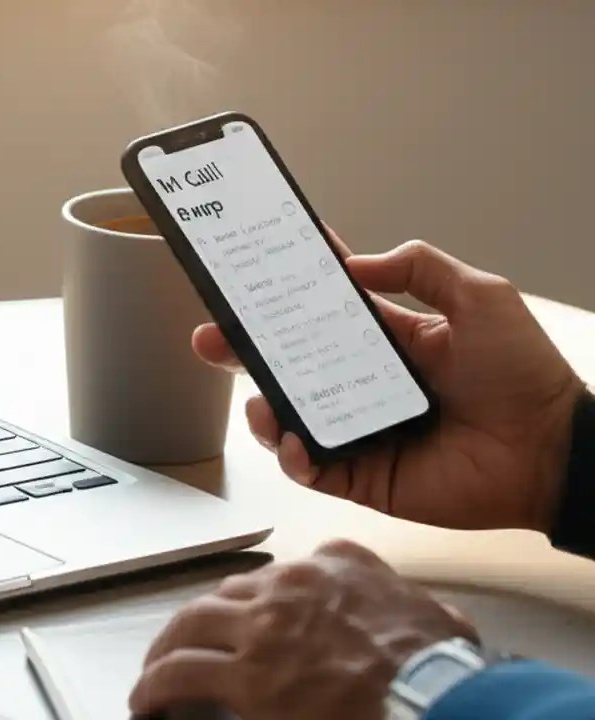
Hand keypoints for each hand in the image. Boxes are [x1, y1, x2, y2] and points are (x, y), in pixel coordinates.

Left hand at [130, 541, 477, 719]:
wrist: (436, 694)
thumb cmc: (441, 665)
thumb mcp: (427, 608)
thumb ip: (395, 595)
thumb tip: (414, 610)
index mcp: (331, 564)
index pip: (272, 574)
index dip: (248, 602)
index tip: (239, 621)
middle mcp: (287, 586)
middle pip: (220, 596)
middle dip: (195, 623)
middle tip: (181, 645)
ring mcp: (262, 628)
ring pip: (188, 626)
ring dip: (166, 650)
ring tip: (155, 675)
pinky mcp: (246, 676)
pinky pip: (178, 674)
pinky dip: (153, 687)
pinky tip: (147, 702)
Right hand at [194, 235, 585, 531]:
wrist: (552, 451)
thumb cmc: (524, 374)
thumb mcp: (479, 296)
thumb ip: (419, 267)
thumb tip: (353, 263)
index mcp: (387, 341)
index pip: (323, 312)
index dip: (286, 293)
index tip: (249, 271)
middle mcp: (364, 384)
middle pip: (288, 365)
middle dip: (243, 351)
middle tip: (210, 338)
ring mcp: (359, 431)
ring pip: (289, 417)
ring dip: (262, 407)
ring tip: (258, 401)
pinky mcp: (362, 476)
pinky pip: (311, 466)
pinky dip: (293, 456)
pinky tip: (293, 442)